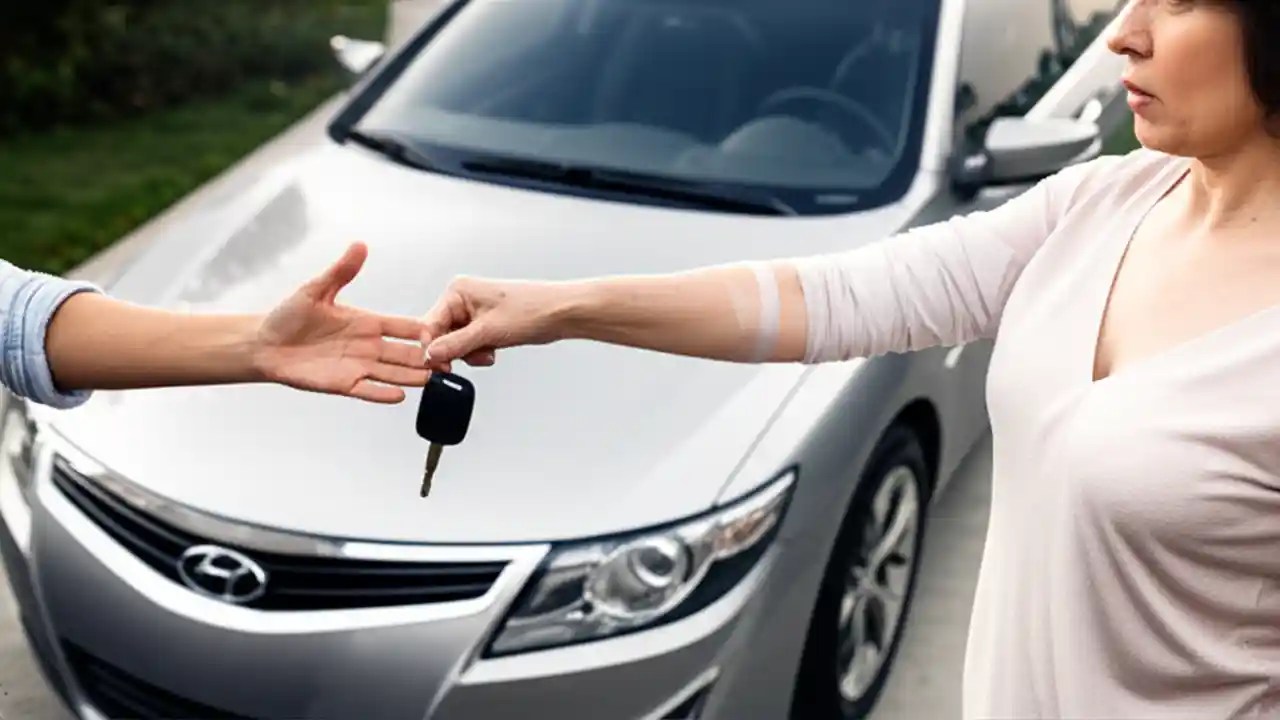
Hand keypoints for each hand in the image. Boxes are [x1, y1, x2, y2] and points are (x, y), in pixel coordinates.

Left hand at [254, 242, 430, 402]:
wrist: (264, 344)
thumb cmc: (288, 315)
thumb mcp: (315, 289)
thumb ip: (341, 271)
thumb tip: (359, 244)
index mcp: (366, 323)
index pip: (401, 327)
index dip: (420, 330)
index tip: (438, 331)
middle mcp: (367, 346)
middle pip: (404, 353)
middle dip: (426, 358)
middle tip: (448, 361)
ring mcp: (357, 366)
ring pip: (393, 373)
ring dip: (412, 377)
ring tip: (432, 379)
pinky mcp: (342, 384)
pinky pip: (368, 391)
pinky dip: (383, 395)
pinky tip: (400, 396)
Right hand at [419, 276, 566, 371]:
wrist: (561, 313)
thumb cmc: (533, 309)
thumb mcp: (488, 331)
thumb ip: (455, 344)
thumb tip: (430, 354)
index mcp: (458, 291)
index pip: (429, 324)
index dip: (434, 347)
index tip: (441, 365)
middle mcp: (463, 299)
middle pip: (441, 335)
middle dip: (457, 350)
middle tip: (474, 354)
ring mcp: (474, 312)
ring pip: (456, 343)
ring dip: (470, 353)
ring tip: (489, 349)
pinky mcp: (485, 325)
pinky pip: (470, 345)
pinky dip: (480, 352)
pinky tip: (494, 349)